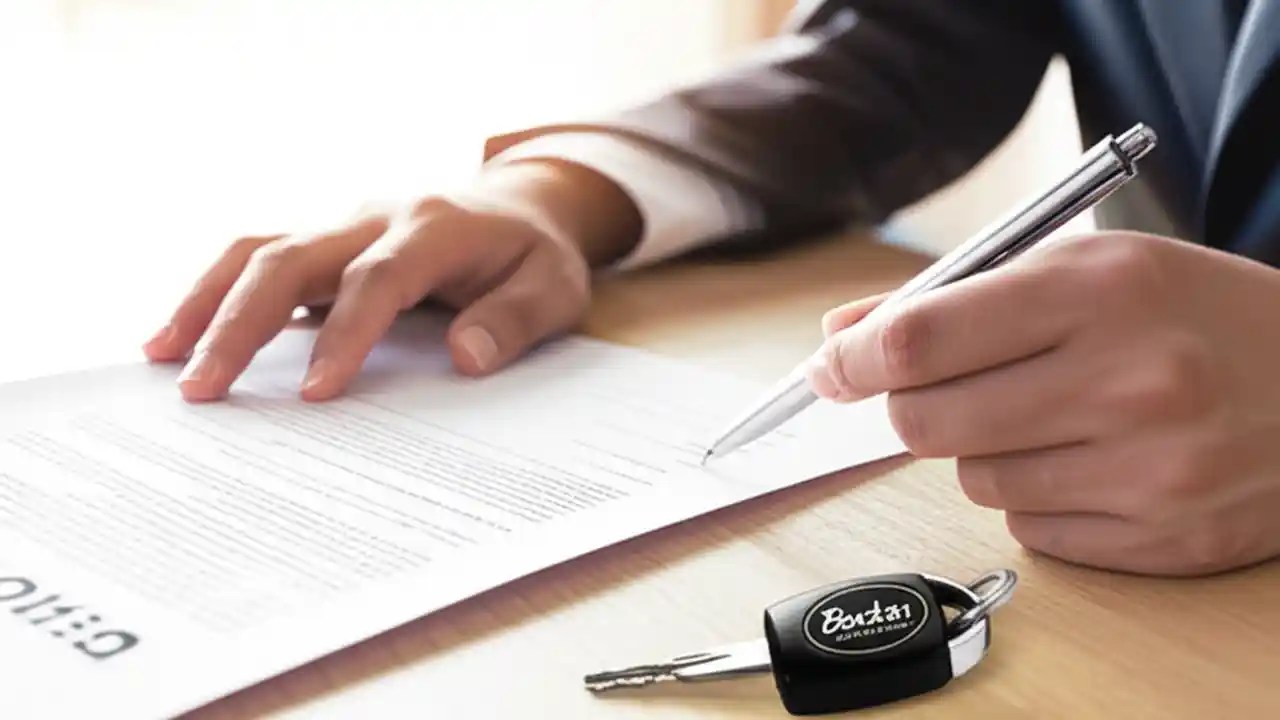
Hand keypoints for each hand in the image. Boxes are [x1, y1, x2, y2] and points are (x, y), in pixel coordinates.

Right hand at [142, 160, 640, 401]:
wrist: (517, 207)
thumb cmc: (534, 257)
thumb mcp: (554, 290)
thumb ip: (514, 320)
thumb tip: (464, 358)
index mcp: (436, 228)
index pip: (379, 278)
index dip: (346, 333)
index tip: (316, 393)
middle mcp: (375, 216)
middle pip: (293, 257)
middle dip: (242, 321)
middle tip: (202, 388)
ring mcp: (341, 223)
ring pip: (259, 249)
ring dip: (206, 300)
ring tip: (161, 357)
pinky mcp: (322, 240)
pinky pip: (257, 257)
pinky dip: (213, 292)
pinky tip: (177, 336)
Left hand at [812, 232, 1279, 575]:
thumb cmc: (1191, 313)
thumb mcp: (1085, 268)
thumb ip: (955, 300)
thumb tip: (842, 335)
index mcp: (1102, 290)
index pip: (923, 339)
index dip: (855, 358)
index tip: (834, 366)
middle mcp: (1129, 380)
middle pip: (928, 422)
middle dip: (914, 407)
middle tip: (944, 389)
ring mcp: (1152, 470)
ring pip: (975, 481)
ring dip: (983, 452)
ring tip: (1053, 415)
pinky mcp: (1166, 537)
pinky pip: (1031, 529)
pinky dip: (1037, 497)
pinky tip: (1092, 460)